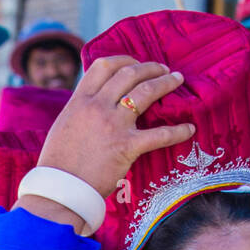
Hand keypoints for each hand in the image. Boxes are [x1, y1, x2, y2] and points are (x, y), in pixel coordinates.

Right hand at [30, 57, 195, 202]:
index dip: (124, 59)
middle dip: (150, 68)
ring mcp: (113, 125)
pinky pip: (159, 135)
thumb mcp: (64, 126)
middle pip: (129, 74)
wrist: (61, 189)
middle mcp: (97, 107)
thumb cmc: (59, 164)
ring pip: (146, 92)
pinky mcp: (127, 147)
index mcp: (80, 100)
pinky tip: (190, 129)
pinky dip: (178, 131)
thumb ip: (80, 112)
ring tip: (177, 80)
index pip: (104, 66)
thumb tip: (92, 108)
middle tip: (164, 69)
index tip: (135, 62)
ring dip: (165, 83)